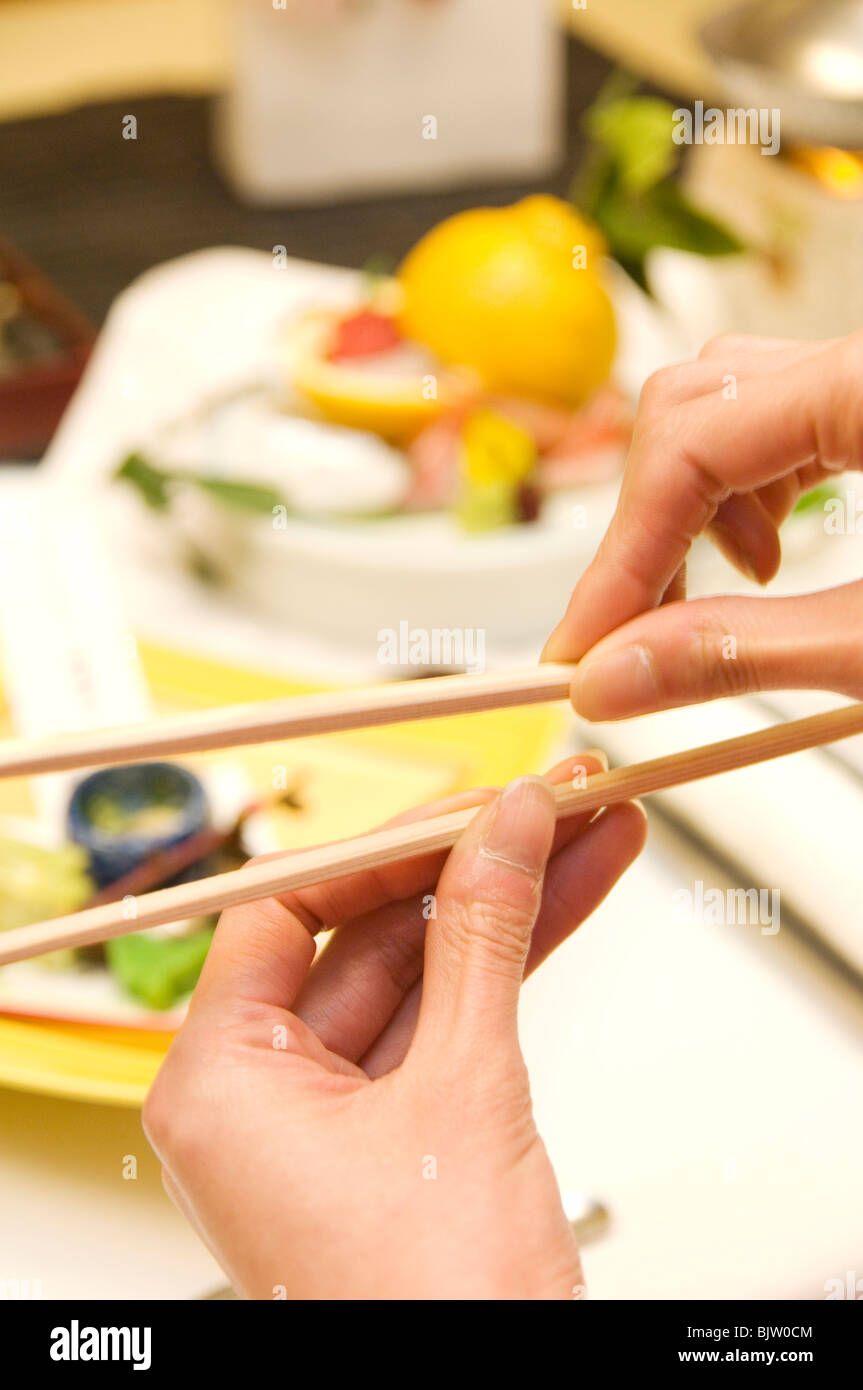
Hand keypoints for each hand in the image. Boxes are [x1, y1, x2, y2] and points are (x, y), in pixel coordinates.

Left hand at [143, 757, 644, 1299]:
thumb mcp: (465, 1092)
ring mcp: (329, 1121)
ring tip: (592, 839)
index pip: (287, 910)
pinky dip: (509, 973)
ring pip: (421, 978)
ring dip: (510, 912)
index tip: (474, 798)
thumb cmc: (434, 1311)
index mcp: (218, 1083)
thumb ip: (483, 939)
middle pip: (366, 937)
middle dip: (472, 868)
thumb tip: (508, 824)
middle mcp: (258, 1097)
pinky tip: (569, 904)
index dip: (387, 842)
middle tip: (549, 806)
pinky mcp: (394, 1141)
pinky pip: (446, 1028)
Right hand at [542, 333, 862, 718]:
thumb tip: (609, 676)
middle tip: (626, 635)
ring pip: (731, 405)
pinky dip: (743, 492)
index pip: (692, 441)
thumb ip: (747, 653)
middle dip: (646, 526)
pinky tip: (760, 557)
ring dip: (692, 509)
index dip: (621, 554)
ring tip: (715, 598)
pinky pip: (780, 420)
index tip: (579, 649)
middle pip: (694, 404)